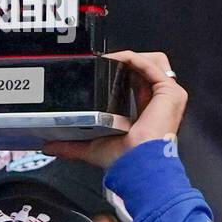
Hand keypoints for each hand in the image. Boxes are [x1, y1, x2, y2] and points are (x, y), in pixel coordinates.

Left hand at [44, 49, 187, 170]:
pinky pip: (154, 66)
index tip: (102, 69)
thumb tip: (50, 146)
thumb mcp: (92, 148)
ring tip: (112, 58)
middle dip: (127, 60)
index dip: (121, 72)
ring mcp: (168, 97)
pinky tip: (118, 59)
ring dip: (133, 56)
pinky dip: (135, 59)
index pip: (137, 82)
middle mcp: (159, 103)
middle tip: (106, 62)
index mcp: (146, 113)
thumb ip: (71, 146)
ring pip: (154, 62)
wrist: (137, 165)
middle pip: (148, 68)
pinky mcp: (171, 93)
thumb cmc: (124, 160)